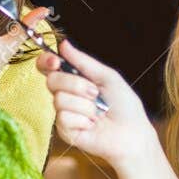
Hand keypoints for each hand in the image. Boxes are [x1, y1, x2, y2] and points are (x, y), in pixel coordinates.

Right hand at [37, 40, 158, 168]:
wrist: (132, 133)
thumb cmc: (124, 106)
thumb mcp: (107, 77)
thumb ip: (83, 61)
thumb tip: (64, 44)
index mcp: (74, 79)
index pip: (48, 67)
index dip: (46, 61)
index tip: (55, 61)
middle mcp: (66, 95)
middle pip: (51, 80)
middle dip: (75, 84)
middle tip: (95, 92)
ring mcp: (64, 113)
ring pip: (59, 99)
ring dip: (84, 105)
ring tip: (98, 113)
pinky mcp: (64, 131)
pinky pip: (64, 118)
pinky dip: (83, 120)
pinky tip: (92, 125)